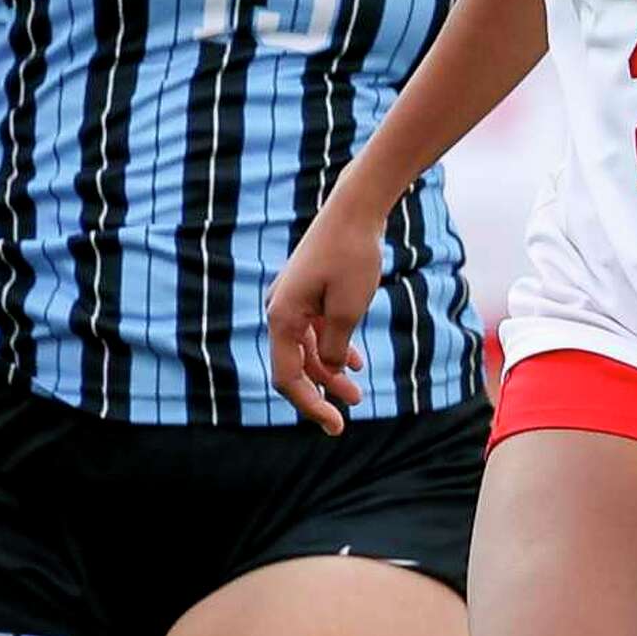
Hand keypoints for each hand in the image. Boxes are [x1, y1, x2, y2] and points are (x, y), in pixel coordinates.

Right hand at [267, 195, 384, 433]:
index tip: (336, 425)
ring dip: (329, 373)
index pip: (288, 377)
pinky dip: (332, 349)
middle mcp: (280, 310)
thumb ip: (334, 347)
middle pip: (294, 366)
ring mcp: (293, 300)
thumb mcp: (349, 310)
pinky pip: (315, 330)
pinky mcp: (308, 291)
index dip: (310, 405)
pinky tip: (352, 364)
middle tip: (346, 416)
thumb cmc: (353, 256)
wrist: (355, 210)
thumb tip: (329, 371)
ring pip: (306, 349)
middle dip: (320, 393)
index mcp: (282, 317)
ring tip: (356, 390)